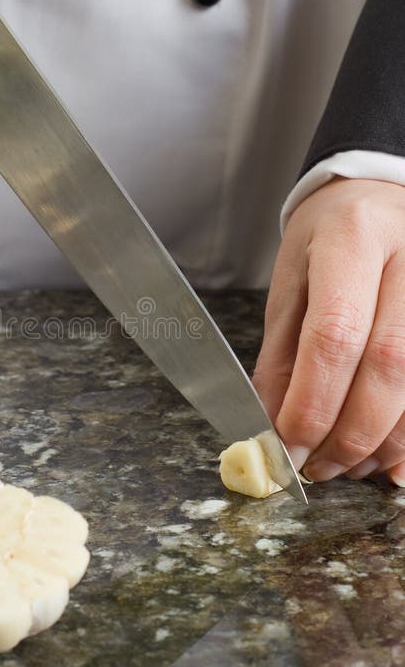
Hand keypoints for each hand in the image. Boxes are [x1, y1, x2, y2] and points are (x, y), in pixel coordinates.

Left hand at [253, 177, 404, 484]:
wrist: (379, 199)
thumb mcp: (291, 285)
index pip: (336, 332)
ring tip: (348, 466)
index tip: (288, 446)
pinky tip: (392, 461)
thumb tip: (273, 428)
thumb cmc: (328, 239)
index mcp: (353, 240)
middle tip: (318, 467)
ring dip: (385, 440)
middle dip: (350, 431)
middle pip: (390, 362)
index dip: (312, 401)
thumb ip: (283, 357)